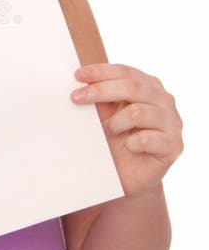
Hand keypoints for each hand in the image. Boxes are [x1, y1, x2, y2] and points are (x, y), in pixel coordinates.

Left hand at [71, 63, 183, 197]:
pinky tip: (129, 147)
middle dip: (101, 90)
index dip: (101, 72)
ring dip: (115, 122)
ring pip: (138, 112)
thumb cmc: (116, 141)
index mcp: (148, 86)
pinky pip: (147, 138)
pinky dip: (131, 143)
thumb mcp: (105, 115)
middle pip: (133, 86)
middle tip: (76, 98)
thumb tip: (79, 80)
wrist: (128, 177)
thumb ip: (100, 97)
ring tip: (109, 132)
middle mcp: (164, 101)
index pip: (125, 71)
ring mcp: (172, 122)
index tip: (78, 75)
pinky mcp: (173, 146)